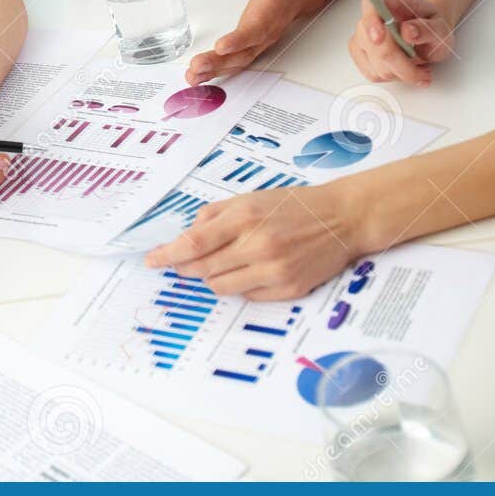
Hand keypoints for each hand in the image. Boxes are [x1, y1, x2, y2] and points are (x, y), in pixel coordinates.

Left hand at [143, 184, 363, 299]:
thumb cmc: (293, 206)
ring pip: (221, 287)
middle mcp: (259, 245)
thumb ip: (214, 215)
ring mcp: (274, 270)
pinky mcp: (289, 289)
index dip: (168, 255)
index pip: (194, 243)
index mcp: (245, 217)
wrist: (342, 218)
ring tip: (223, 263)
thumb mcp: (249, 198)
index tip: (152, 261)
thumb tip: (186, 236)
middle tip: (181, 264)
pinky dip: (240, 286)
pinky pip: (247, 297)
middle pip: (203, 269)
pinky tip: (250, 271)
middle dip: (185, 268)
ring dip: (212, 278)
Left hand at [187, 0, 308, 84]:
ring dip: (215, 69)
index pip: (260, 23)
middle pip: (247, 48)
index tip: (223, 46)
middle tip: (198, 67)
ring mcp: (260, 37)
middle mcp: (269, 25)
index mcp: (275, 3)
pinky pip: (234, 59)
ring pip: (239, 58)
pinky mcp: (251, 43)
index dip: (243, 36)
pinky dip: (216, 69)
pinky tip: (195, 77)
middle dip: (222, 60)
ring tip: (191, 77)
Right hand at [349, 0, 454, 86]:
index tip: (379, 37)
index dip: (371, 21)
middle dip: (401, 62)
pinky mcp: (360, 55)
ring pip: (376, 64)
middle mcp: (372, 17)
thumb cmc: (431, 27)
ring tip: (419, 67)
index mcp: (390, 1)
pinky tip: (406, 70)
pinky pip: (373, 74)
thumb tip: (408, 31)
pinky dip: (394, 77)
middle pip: (374, 44)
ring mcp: (362, 37)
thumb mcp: (441, 27)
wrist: (427, 32)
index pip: (371, 5)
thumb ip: (427, 28)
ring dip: (401, 72)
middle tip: (423, 65)